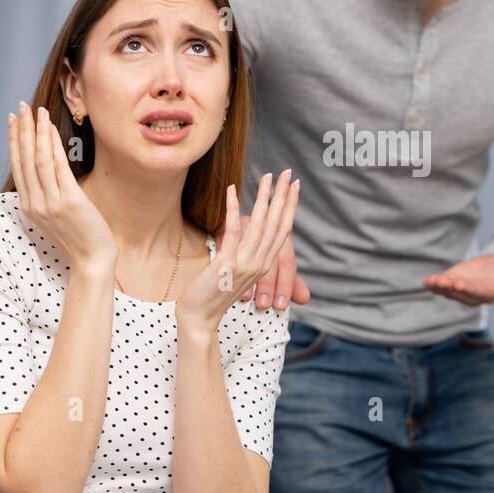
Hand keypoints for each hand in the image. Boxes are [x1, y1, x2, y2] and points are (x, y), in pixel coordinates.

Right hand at [9, 102, 116, 272]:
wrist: (93, 260)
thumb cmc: (78, 238)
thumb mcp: (55, 216)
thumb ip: (47, 196)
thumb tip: (47, 173)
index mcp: (29, 207)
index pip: (18, 167)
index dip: (14, 142)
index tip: (13, 122)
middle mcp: (35, 203)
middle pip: (24, 160)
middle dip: (21, 131)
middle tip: (19, 107)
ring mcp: (50, 202)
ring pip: (38, 160)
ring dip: (36, 132)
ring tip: (36, 111)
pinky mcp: (68, 201)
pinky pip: (57, 167)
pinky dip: (53, 145)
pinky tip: (51, 128)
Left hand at [177, 170, 299, 330]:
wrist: (200, 319)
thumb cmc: (213, 295)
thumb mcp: (235, 273)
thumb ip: (245, 255)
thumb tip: (249, 233)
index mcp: (264, 265)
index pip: (282, 230)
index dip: (289, 207)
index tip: (293, 186)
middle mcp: (260, 263)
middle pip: (275, 224)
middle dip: (282, 196)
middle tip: (287, 173)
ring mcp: (245, 264)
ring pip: (259, 225)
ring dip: (264, 198)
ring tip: (268, 177)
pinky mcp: (227, 264)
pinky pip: (232, 231)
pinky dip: (232, 209)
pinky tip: (231, 190)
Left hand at [423, 254, 493, 306]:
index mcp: (493, 291)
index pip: (480, 292)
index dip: (469, 289)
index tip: (459, 284)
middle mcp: (477, 294)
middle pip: (463, 294)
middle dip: (452, 289)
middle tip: (442, 282)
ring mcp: (465, 290)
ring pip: (451, 292)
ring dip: (441, 287)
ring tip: (432, 281)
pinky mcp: (456, 283)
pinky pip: (445, 287)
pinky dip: (435, 285)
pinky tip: (427, 281)